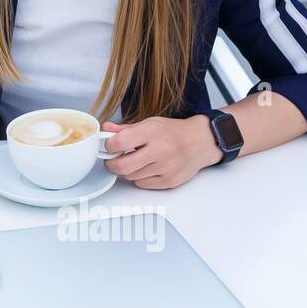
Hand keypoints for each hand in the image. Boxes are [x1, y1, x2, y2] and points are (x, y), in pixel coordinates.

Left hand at [100, 116, 223, 189]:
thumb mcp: (150, 123)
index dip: (109, 146)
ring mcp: (165, 167)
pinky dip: (140, 178)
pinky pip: (143, 184)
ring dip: (127, 171)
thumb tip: (106, 129)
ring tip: (135, 161)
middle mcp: (159, 150)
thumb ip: (126, 129)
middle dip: (111, 164)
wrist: (201, 142)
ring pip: (130, 176)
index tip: (110, 146)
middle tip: (113, 160)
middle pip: (122, 166)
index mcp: (151, 132)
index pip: (119, 142)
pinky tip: (146, 168)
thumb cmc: (173, 132)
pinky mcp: (170, 181)